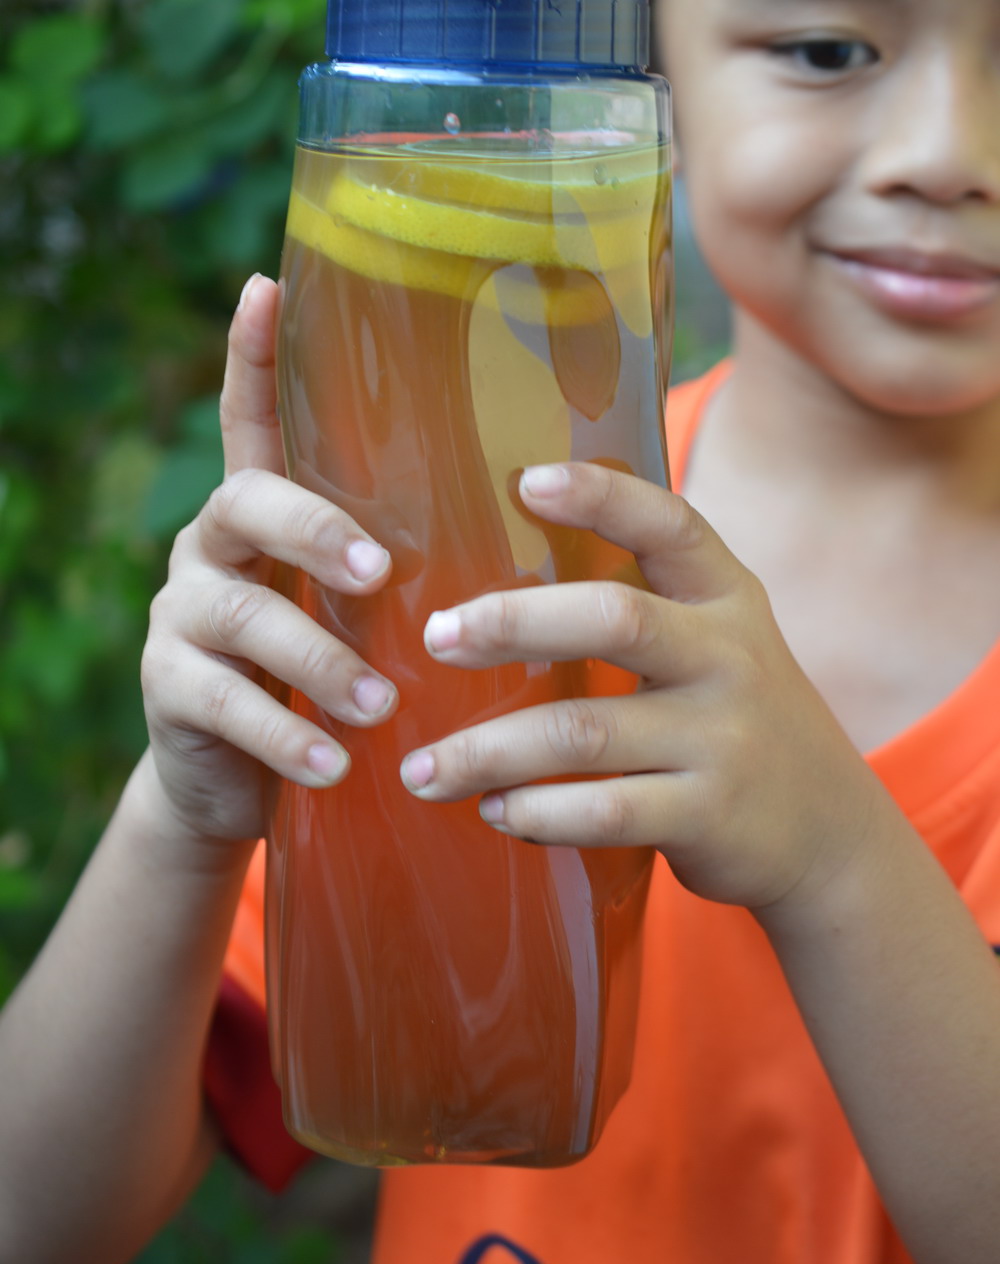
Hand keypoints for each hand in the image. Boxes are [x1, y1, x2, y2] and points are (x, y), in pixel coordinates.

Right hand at [140, 274, 396, 843]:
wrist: (250, 782)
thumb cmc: (338, 673)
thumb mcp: (369, 611)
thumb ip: (409, 561)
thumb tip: (538, 505)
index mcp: (268, 511)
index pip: (254, 420)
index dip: (253, 355)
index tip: (263, 285)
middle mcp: (214, 545)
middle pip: (246, 501)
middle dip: (314, 529)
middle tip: (379, 572)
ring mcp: (184, 614)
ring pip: (241, 612)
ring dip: (318, 657)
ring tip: (380, 701)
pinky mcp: (171, 690)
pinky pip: (223, 704)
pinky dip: (286, 735)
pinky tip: (335, 764)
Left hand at [399, 461, 881, 917]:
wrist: (834, 836)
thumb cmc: (739, 721)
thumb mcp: (720, 644)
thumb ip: (646, 607)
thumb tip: (496, 585)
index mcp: (726, 597)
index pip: (669, 523)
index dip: (601, 493)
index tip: (526, 481)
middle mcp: (729, 656)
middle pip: (614, 617)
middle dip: (513, 622)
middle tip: (434, 637)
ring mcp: (722, 738)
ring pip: (586, 731)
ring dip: (489, 750)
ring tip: (422, 768)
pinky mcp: (710, 816)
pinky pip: (605, 811)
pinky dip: (537, 813)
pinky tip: (495, 812)